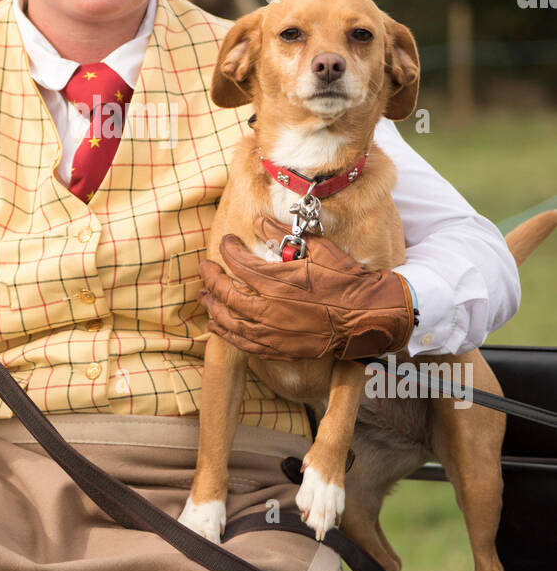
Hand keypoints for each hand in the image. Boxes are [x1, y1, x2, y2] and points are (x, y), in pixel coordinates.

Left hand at [197, 216, 415, 361]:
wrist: (367, 315)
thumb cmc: (345, 280)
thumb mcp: (319, 249)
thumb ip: (285, 235)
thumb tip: (260, 221)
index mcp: (276, 281)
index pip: (238, 262)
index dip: (227, 249)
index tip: (226, 242)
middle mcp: (268, 309)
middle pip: (225, 293)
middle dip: (210, 278)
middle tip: (204, 268)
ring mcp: (272, 332)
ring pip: (229, 320)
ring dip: (212, 306)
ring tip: (203, 297)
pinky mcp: (279, 349)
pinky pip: (243, 343)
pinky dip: (226, 333)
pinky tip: (217, 325)